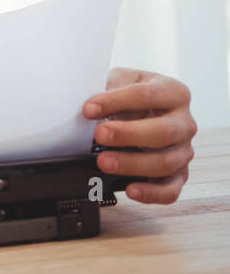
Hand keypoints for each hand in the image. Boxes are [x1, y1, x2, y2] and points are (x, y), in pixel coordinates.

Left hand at [83, 66, 196, 204]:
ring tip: (104, 162)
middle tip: (100, 135)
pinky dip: (150, 193)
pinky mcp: (178, 175)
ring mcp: (183, 151)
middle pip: (164, 132)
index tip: (90, 108)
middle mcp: (184, 123)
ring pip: (165, 163)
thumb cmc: (132, 94)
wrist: (140, 108)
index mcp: (174, 93)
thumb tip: (90, 105)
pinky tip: (129, 189)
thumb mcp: (121, 80)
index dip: (116, 101)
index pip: (148, 95)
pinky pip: (170, 190)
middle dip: (128, 135)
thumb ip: (109, 88)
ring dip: (131, 164)